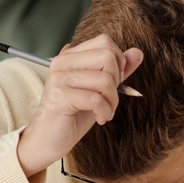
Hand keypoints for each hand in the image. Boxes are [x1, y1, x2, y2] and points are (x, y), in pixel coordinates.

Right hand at [16, 36, 143, 176]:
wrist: (46, 140)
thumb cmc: (72, 115)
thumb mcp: (100, 91)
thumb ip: (118, 71)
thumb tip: (137, 52)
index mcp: (70, 56)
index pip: (104, 42)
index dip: (118, 61)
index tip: (114, 83)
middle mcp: (63, 62)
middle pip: (107, 56)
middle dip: (117, 82)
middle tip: (110, 99)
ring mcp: (60, 78)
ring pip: (105, 79)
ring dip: (112, 101)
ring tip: (105, 112)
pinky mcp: (60, 97)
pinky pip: (96, 99)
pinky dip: (104, 112)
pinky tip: (100, 118)